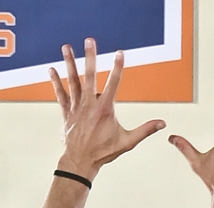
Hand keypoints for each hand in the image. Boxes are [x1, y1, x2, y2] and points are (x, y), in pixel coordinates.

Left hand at [49, 39, 165, 177]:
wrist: (80, 160)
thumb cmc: (104, 152)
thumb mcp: (128, 142)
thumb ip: (145, 130)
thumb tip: (162, 124)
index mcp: (105, 109)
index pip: (113, 83)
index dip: (117, 67)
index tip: (120, 53)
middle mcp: (89, 104)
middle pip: (89, 75)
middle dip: (90, 57)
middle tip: (90, 41)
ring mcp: (76, 106)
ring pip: (72, 80)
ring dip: (69, 63)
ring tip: (67, 47)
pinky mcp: (66, 111)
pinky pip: (60, 93)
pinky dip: (55, 81)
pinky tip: (51, 69)